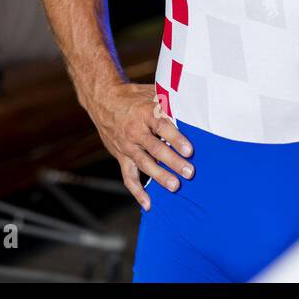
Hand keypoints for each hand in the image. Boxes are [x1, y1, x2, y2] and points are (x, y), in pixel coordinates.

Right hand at [84, 82, 193, 210]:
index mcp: (145, 113)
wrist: (103, 101)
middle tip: (189, 172)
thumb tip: (194, 107)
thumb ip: (170, 102)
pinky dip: (137, 192)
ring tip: (175, 186)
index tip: (189, 150)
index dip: (176, 139)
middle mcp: (135, 131)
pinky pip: (128, 177)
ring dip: (159, 177)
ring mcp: (127, 146)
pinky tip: (148, 205)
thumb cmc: (135, 96)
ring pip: (144, 164)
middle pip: (155, 149)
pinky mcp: (121, 157)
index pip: (162, 127)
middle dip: (173, 162)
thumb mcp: (152, 93)